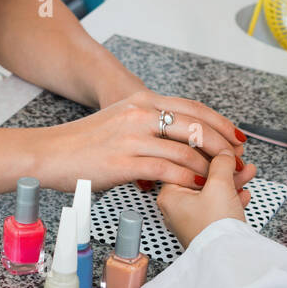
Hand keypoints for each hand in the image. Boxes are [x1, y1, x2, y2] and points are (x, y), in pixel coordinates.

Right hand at [40, 90, 251, 193]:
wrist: (50, 153)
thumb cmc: (85, 142)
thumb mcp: (122, 119)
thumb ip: (150, 123)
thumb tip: (180, 139)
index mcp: (142, 101)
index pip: (194, 108)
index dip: (220, 123)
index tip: (237, 137)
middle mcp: (140, 114)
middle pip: (196, 127)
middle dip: (222, 146)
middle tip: (237, 161)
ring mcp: (132, 137)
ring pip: (185, 150)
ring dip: (208, 167)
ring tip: (220, 179)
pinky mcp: (123, 162)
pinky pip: (166, 170)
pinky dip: (187, 179)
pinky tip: (196, 186)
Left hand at [156, 151, 252, 248]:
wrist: (227, 260)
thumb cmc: (214, 227)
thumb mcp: (219, 185)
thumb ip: (221, 163)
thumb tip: (223, 153)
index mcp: (169, 194)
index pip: (185, 162)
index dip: (207, 149)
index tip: (222, 143)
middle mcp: (176, 207)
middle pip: (200, 175)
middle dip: (224, 166)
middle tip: (238, 157)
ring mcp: (190, 219)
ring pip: (212, 191)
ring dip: (232, 180)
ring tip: (249, 171)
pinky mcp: (205, 229)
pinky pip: (218, 206)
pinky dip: (232, 197)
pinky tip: (244, 192)